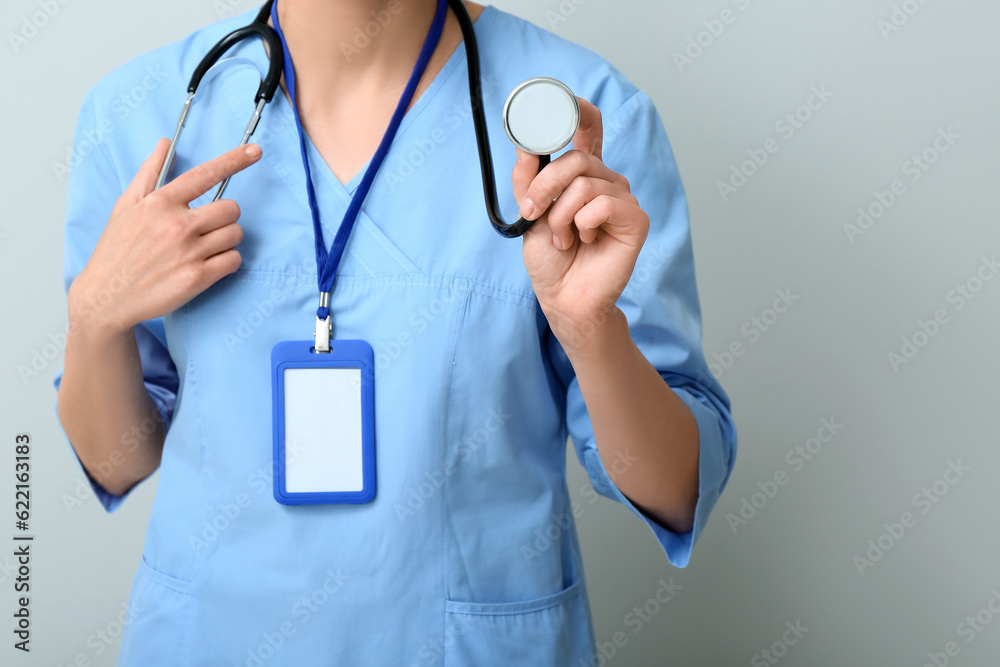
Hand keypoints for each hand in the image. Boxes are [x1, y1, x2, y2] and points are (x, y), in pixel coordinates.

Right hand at [68, 139, 262, 338]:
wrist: (106, 296)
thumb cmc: (116, 250)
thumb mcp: (126, 206)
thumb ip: (149, 173)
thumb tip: (165, 144)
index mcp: (160, 203)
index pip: (206, 174)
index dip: (235, 160)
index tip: (254, 151)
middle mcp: (177, 225)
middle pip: (231, 209)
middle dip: (225, 217)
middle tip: (208, 227)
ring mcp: (189, 252)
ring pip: (236, 235)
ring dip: (226, 240)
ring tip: (204, 248)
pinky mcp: (198, 278)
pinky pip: (234, 260)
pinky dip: (227, 262)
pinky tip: (208, 264)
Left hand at [513, 98, 648, 351]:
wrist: (563, 297)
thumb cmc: (551, 259)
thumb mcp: (529, 213)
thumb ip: (527, 178)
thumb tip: (524, 142)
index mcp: (583, 174)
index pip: (589, 128)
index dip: (579, 109)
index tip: (565, 99)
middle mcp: (606, 180)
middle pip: (575, 157)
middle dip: (544, 187)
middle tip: (533, 214)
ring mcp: (623, 198)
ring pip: (584, 183)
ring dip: (559, 215)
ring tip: (562, 238)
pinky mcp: (635, 220)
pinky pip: (602, 203)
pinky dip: (582, 224)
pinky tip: (584, 240)